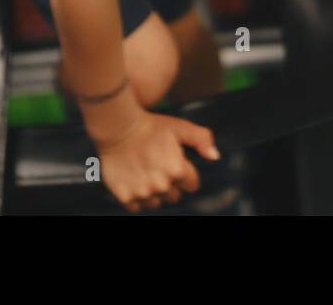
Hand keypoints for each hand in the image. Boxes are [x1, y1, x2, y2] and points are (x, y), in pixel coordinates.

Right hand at [95, 109, 219, 212]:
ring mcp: (143, 192)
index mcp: (178, 170)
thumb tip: (215, 157)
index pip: (191, 184)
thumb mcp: (180, 127)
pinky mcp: (126, 196)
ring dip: (154, 192)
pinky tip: (135, 180)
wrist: (117, 128)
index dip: (186, 174)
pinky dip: (137, 197)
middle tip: (159, 167)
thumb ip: (202, 139)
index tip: (176, 164)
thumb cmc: (151, 126)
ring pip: (156, 202)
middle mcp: (162, 185)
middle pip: (174, 196)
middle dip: (170, 184)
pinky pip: (137, 206)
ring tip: (146, 173)